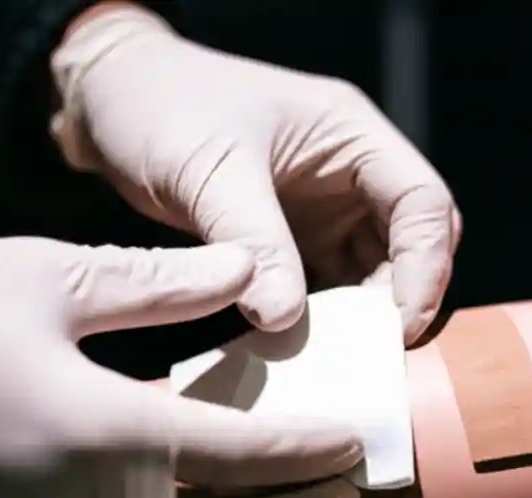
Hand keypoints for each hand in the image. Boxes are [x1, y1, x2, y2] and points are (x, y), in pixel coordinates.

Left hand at [51, 2, 460, 342]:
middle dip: (395, 301)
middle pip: (407, 246)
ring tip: (331, 360)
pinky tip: (294, 352)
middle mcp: (346, 173)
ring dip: (354, 318)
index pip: (422, 203)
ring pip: (365, 274)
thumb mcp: (212, 172)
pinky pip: (318, 287)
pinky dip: (314, 320)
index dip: (424, 267)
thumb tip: (286, 321)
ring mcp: (316, 209)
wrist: (106, 102)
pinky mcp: (283, 239)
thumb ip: (255, 242)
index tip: (399, 325)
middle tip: (370, 356)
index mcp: (350, 135)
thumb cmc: (162, 106)